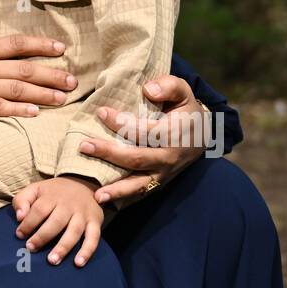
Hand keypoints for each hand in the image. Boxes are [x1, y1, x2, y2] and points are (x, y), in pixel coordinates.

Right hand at [0, 29, 75, 118]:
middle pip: (23, 68)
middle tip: (73, 79)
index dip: (40, 46)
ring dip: (42, 93)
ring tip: (63, 98)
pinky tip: (34, 113)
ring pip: (15, 88)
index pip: (15, 44)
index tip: (61, 48)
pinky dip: (17, 110)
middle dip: (50, 74)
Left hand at [11, 176, 104, 265]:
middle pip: (56, 222)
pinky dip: (87, 251)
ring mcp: (83, 214)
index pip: (39, 210)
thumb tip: (20, 217)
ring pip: (74, 231)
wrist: (83, 183)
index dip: (28, 223)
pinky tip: (78, 263)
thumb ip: (22, 200)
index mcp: (52, 196)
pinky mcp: (95, 222)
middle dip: (42, 237)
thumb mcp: (35, 189)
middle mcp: (69, 205)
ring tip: (52, 260)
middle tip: (31, 248)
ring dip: (63, 247)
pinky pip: (94, 238)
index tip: (19, 235)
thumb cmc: (53, 192)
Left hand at [79, 75, 209, 206]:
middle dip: (109, 153)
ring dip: (117, 190)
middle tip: (84, 145)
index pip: (143, 131)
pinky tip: (106, 202)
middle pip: (136, 159)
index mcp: (174, 134)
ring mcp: (164, 173)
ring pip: (140, 184)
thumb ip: (168, 85)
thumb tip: (148, 90)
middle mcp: (169, 157)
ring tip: (96, 195)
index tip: (100, 112)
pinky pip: (141, 193)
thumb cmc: (186, 109)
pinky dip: (124, 198)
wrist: (202, 134)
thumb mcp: (184, 91)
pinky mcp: (160, 182)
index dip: (120, 122)